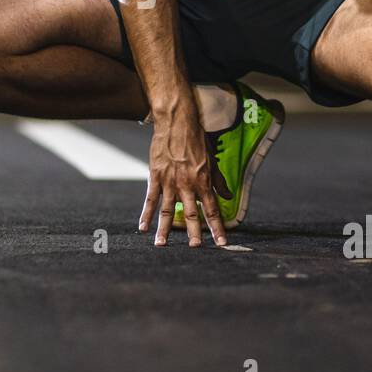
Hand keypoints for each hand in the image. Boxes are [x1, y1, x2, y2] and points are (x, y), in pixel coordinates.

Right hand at [138, 102, 226, 247]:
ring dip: (165, 230)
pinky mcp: (155, 177)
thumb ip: (218, 181)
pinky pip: (150, 199)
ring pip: (168, 211)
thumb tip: (228, 196)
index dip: (218, 228)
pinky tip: (142, 227)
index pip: (213, 210)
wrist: (176, 123)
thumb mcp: (212, 160)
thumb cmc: (196, 140)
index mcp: (204, 182)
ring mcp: (170, 182)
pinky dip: (146, 214)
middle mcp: (188, 185)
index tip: (221, 243)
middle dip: (194, 233)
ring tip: (162, 245)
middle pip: (192, 214)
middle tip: (195, 248)